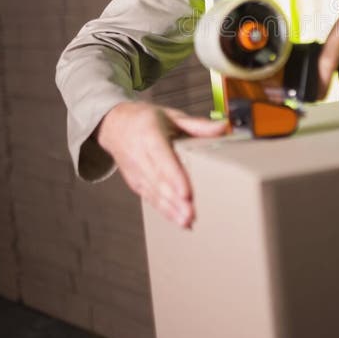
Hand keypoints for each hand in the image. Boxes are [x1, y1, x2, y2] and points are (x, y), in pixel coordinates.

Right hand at [96, 101, 226, 227]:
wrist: (114, 125)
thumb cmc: (146, 118)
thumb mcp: (171, 115)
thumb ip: (197, 125)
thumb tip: (223, 126)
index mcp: (150, 134)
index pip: (162, 158)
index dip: (174, 176)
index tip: (186, 192)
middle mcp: (140, 155)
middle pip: (159, 180)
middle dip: (175, 200)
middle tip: (192, 215)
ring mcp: (136, 171)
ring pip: (154, 193)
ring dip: (170, 210)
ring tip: (187, 222)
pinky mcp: (135, 182)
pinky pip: (150, 198)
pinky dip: (164, 211)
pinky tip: (179, 221)